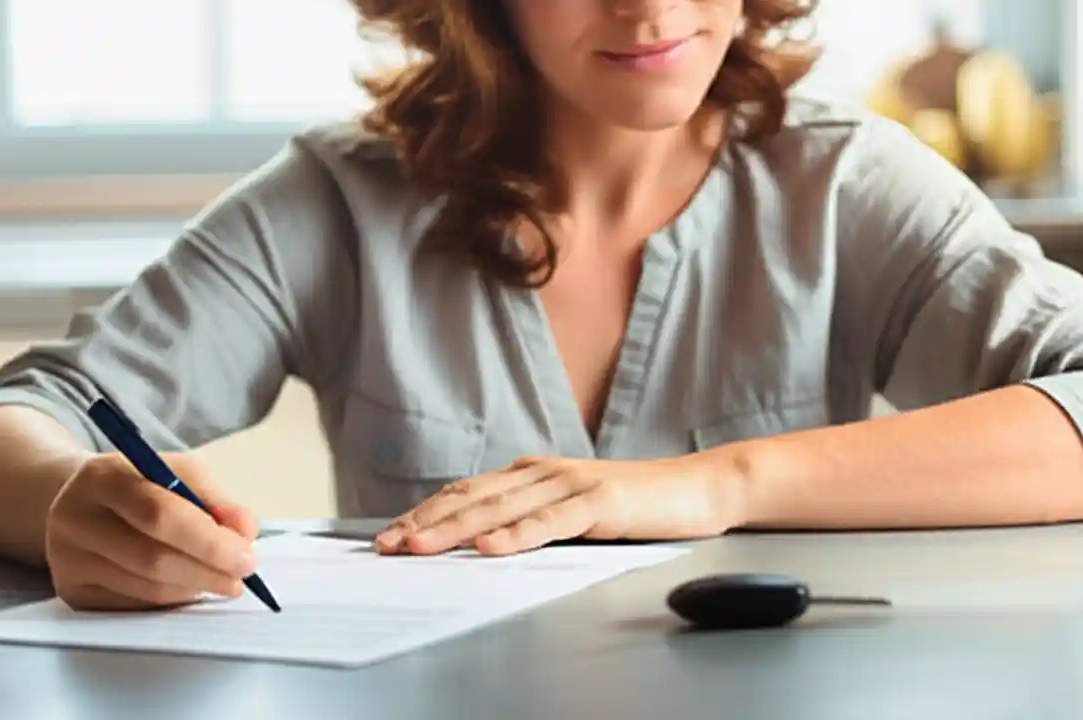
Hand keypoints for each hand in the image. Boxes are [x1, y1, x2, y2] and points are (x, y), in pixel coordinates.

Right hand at [46, 452, 259, 610]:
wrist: (81, 502)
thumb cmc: (141, 486)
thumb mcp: (177, 473)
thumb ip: (215, 500)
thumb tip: (245, 533)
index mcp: (103, 475)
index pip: (160, 513)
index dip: (208, 540)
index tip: (246, 556)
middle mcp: (75, 517)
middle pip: (151, 557)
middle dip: (207, 570)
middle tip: (241, 577)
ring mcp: (68, 558)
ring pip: (146, 587)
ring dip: (194, 587)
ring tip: (221, 580)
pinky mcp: (72, 591)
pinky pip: (135, 605)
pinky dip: (172, 599)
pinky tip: (188, 587)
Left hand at [373, 453, 745, 556]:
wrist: (695, 489)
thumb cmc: (632, 506)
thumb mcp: (569, 512)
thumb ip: (528, 519)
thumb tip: (478, 544)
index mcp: (531, 474)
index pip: (465, 493)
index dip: (424, 514)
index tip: (389, 537)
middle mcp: (543, 473)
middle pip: (471, 498)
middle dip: (424, 524)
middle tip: (387, 546)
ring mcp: (570, 483)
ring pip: (500, 508)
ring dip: (456, 530)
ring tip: (420, 547)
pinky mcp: (599, 501)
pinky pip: (550, 522)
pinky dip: (516, 535)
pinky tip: (490, 548)